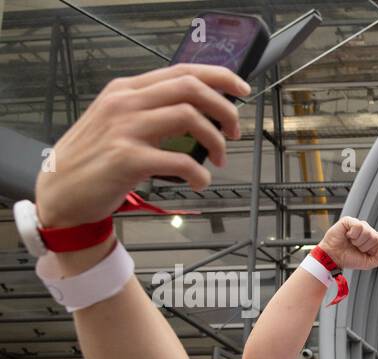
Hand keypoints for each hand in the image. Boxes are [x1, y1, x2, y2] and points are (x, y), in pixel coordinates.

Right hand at [35, 64, 247, 228]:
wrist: (59, 192)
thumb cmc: (94, 160)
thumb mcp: (117, 122)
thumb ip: (151, 111)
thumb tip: (198, 112)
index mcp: (126, 90)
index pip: (181, 71)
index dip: (219, 77)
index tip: (242, 90)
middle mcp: (125, 102)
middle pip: (190, 88)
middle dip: (224, 109)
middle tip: (234, 132)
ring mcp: (125, 129)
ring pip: (189, 117)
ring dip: (215, 140)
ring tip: (218, 160)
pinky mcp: (127, 158)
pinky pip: (180, 160)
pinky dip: (199, 173)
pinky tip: (199, 182)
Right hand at [318, 217, 377, 270]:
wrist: (334, 258)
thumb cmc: (348, 258)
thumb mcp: (368, 263)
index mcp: (372, 239)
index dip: (374, 248)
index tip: (365, 252)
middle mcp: (367, 230)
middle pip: (376, 237)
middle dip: (365, 247)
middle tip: (356, 247)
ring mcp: (358, 225)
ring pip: (368, 232)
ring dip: (358, 242)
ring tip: (351, 242)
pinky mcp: (349, 221)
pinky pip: (358, 226)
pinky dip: (353, 235)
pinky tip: (347, 236)